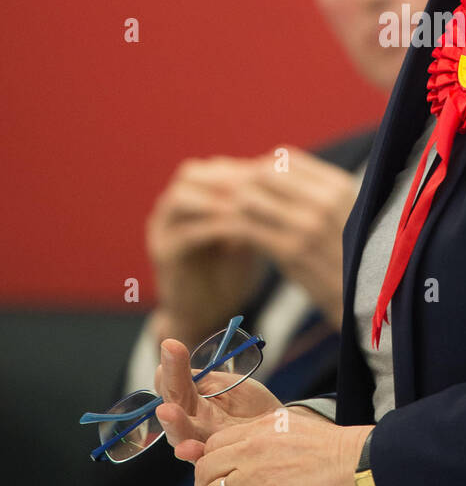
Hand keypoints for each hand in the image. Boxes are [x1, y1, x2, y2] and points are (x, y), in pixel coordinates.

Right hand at [146, 157, 268, 345]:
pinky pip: (184, 233)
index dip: (241, 167)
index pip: (213, 167)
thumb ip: (256, 211)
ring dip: (215, 198)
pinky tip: (239, 231)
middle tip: (258, 185)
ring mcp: (162, 231)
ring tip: (247, 205)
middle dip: (225, 177)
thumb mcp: (248, 235)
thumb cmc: (232, 273)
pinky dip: (212, 228)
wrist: (207, 317)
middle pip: (190, 173)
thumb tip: (283, 182)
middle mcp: (172, 209)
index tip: (272, 175)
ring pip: (180, 197)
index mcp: (192, 199)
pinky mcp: (163, 255)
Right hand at [154, 338, 283, 449]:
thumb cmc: (247, 404)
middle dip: (166, 398)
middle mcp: (191, 423)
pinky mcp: (219, 456)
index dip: (171, 368)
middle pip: (173, 413)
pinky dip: (193, 454)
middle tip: (163, 391)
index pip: (173, 384)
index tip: (172, 346)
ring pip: (182, 436)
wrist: (277, 427)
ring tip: (167, 413)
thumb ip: (195, 375)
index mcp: (189, 401)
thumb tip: (168, 348)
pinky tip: (188, 448)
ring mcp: (203, 441)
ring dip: (174, 426)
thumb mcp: (222, 383)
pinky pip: (203, 458)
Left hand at [187, 410, 373, 485]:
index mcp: (260, 428)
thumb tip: (255, 461)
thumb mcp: (297, 430)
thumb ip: (270, 440)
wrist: (364, 467)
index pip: (214, 445)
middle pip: (205, 471)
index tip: (216, 485)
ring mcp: (259, 476)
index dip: (210, 469)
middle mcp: (254, 448)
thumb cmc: (340, 453)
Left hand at [229, 147, 359, 329]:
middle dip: (243, 185)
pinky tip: (231, 246)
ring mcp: (308, 225)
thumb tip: (274, 165)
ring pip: (250, 197)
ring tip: (228, 223)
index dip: (262, 168)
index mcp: (340, 186)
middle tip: (230, 204)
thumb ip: (315, 190)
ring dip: (234, 209)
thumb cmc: (352, 259)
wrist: (371, 305)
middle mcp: (325, 200)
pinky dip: (233, 233)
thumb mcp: (346, 214)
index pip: (286, 158)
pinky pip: (248, 228)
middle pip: (264, 173)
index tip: (250, 186)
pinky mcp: (291, 253)